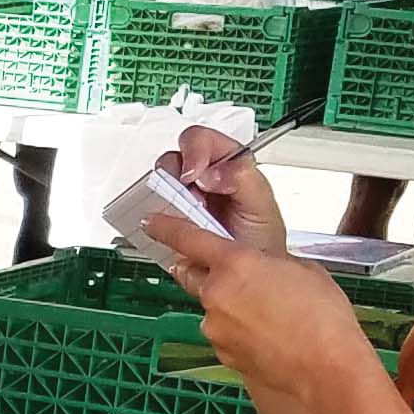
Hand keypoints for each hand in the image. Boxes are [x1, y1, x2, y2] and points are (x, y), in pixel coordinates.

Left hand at [140, 222, 367, 413]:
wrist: (327, 368)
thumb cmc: (323, 319)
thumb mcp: (303, 270)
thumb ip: (271, 263)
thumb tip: (264, 268)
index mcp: (236, 263)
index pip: (188, 239)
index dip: (167, 228)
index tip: (154, 223)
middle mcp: (216, 294)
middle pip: (193, 275)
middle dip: (206, 272)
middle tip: (235, 275)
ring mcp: (215, 326)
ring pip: (211, 307)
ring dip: (230, 306)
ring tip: (270, 314)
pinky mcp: (221, 351)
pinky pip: (222, 332)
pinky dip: (238, 330)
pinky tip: (268, 335)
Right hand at [157, 124, 292, 255]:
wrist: (249, 272)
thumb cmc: (261, 239)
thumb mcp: (262, 205)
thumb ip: (242, 179)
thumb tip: (212, 172)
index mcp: (229, 164)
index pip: (205, 140)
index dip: (195, 152)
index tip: (193, 176)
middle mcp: (203, 175)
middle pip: (177, 154)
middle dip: (175, 171)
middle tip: (184, 195)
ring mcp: (184, 195)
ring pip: (160, 178)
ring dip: (164, 192)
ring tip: (180, 214)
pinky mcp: (168, 216)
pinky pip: (151, 206)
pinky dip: (153, 213)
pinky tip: (166, 224)